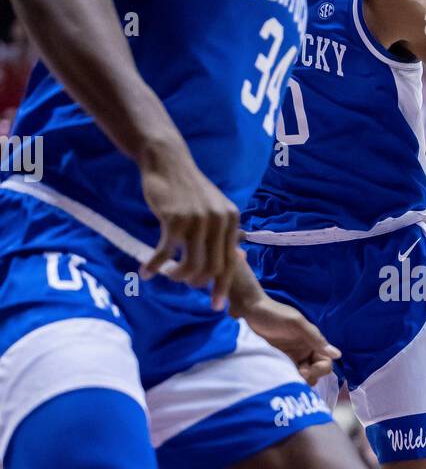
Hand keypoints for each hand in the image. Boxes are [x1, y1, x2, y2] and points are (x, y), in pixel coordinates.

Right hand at [139, 142, 239, 307]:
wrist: (167, 161)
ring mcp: (197, 220)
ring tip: (167, 275)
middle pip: (211, 269)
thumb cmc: (188, 190)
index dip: (222, 288)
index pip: (229, 263)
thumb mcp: (213, 208)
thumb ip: (223, 233)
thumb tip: (237, 259)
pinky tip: (145, 271)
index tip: (215, 307)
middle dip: (196, 283)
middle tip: (181, 283)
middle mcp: (218, 221)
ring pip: (190, 266)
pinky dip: (155, 266)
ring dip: (176, 276)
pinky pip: (165, 253)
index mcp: (230, 221)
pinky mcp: (175, 219)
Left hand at [243, 294, 340, 384]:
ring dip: (297, 381)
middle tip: (294, 375)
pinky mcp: (275, 364)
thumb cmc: (274, 314)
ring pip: (301, 379)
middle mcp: (303, 353)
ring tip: (285, 377)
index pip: (325, 363)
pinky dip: (285, 381)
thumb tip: (338, 355)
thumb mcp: (296, 323)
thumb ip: (315, 338)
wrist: (247, 311)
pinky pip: (286, 377)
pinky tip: (277, 379)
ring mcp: (289, 360)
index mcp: (312, 343)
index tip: (305, 371)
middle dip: (309, 378)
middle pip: (315, 374)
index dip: (319, 370)